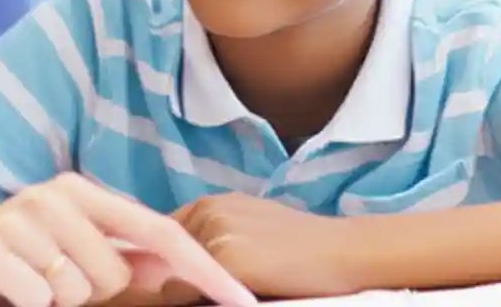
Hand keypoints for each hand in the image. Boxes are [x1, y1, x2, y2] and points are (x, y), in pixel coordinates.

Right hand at [0, 174, 256, 306]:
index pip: (160, 233)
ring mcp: (20, 219)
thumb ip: (122, 258)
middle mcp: (53, 195)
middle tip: (47, 284)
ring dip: (56, 302)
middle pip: (118, 272)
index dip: (204, 269)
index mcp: (80, 193)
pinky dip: (27, 306)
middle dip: (92, 293)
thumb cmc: (9, 271)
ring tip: (24, 288)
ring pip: (80, 290)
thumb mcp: (70, 260)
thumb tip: (175, 265)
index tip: (243, 300)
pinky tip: (3, 294)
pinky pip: (43, 299)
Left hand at [172, 193, 354, 299]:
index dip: (161, 265)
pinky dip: (195, 302)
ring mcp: (214, 234)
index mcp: (208, 204)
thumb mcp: (249, 228)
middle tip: (200, 289)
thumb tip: (170, 271)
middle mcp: (205, 212)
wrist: (343, 251)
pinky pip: (181, 294)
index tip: (169, 280)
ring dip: (182, 291)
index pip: (159, 239)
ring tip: (222, 292)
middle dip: (167, 278)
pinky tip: (227, 299)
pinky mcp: (227, 260)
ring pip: (168, 280)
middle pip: (158, 260)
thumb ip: (211, 239)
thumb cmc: (302, 247)